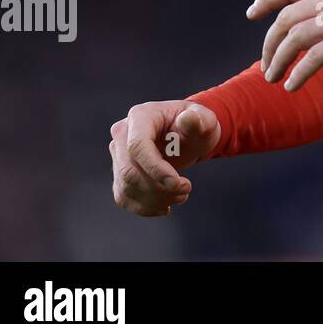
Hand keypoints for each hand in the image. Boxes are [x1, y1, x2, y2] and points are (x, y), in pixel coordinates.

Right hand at [110, 100, 220, 216]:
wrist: (189, 135)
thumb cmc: (197, 125)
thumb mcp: (205, 119)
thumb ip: (199, 118)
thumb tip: (187, 118)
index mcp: (140, 116)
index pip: (137, 146)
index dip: (155, 169)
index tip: (178, 183)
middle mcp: (122, 133)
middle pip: (129, 170)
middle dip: (158, 187)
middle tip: (186, 189)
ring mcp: (118, 154)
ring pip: (126, 187)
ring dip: (155, 199)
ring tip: (182, 195)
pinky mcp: (119, 173)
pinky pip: (124, 197)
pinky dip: (144, 207)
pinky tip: (165, 207)